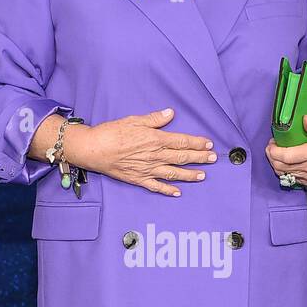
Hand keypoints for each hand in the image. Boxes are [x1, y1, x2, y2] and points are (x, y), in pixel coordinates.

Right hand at [64, 108, 216, 195]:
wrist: (93, 149)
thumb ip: (154, 119)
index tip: (209, 144)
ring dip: (190, 175)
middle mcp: (154, 156)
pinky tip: (178, 192)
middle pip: (182, 158)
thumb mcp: (134, 120)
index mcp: (155, 139)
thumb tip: (170, 114)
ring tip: (202, 176)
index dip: (197, 143)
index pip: (182, 142)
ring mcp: (147, 169)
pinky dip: (168, 190)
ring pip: (173, 173)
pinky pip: (156, 186)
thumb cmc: (111, 132)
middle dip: (200, 158)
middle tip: (213, 159)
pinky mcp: (138, 179)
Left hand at [264, 112, 306, 186]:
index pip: (288, 157)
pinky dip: (282, 169)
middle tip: (271, 145)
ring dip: (275, 162)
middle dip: (272, 156)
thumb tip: (305, 119)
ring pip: (283, 173)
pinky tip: (283, 160)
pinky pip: (289, 178)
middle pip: (282, 166)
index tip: (271, 143)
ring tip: (276, 151)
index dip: (274, 151)